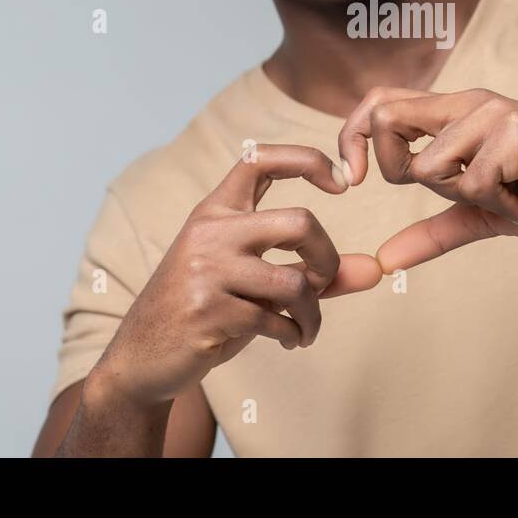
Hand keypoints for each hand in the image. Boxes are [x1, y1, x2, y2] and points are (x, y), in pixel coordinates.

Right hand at [88, 144, 381, 408]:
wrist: (142, 358)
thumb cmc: (206, 309)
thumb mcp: (253, 280)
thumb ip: (312, 271)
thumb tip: (375, 270)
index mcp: (216, 211)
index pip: (260, 159)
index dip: (309, 160)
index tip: (341, 185)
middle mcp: (209, 232)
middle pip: (298, 222)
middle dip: (327, 257)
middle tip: (325, 283)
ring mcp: (206, 271)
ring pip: (294, 282)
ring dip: (313, 313)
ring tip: (307, 326)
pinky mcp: (208, 312)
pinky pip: (275, 320)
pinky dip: (294, 334)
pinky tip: (290, 340)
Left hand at [338, 88, 517, 271]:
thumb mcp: (482, 215)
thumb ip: (434, 231)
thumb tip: (385, 260)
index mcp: (453, 114)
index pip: (379, 103)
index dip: (351, 137)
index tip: (353, 181)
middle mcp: (467, 103)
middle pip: (385, 117)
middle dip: (394, 170)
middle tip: (447, 193)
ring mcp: (492, 113)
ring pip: (430, 166)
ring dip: (468, 199)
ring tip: (509, 197)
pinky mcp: (517, 132)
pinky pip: (475, 183)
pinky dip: (500, 206)